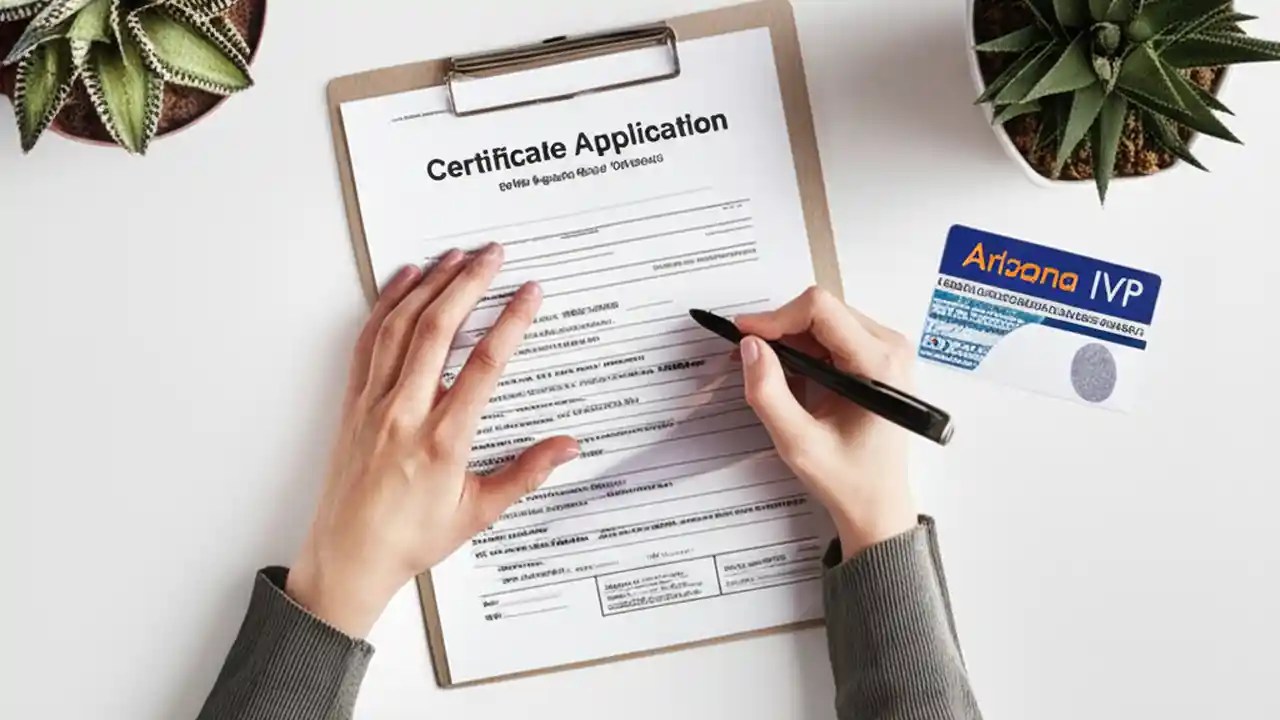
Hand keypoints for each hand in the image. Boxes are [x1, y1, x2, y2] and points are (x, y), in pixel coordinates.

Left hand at [286, 244, 579, 636]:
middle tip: (494, 253)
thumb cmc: (411, 540)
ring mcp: (374, 404)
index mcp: (444, 440)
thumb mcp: (479, 513)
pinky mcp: (352, 403)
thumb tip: (568, 447)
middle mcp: (406, 413)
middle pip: (439, 329)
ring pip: (402, 327)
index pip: (485, 365)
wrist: (348, 559)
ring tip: (455, 256)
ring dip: (430, 285)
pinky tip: (405, 281)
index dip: (511, 321)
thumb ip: (526, 474)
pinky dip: (387, 305)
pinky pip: (369, 342)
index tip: (530, 292)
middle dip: (470, 284)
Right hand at [735, 288, 917, 559]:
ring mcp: (888, 351)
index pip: (820, 309)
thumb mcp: (797, 443)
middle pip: (822, 310)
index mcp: (879, 364)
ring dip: (789, 339)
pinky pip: (833, 336)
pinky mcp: (879, 359)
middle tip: (747, 356)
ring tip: (765, 369)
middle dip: (779, 329)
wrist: (879, 505)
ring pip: (825, 320)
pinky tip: (789, 376)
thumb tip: (749, 346)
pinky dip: (804, 349)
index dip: (776, 317)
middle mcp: (891, 348)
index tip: (743, 337)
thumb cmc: (846, 479)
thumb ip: (769, 393)